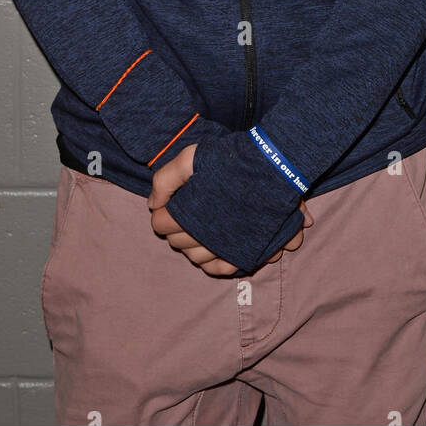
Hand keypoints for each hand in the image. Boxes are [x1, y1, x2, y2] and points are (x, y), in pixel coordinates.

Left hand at [147, 142, 313, 275]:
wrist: (272, 165)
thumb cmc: (231, 159)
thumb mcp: (191, 157)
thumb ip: (165, 179)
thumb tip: (153, 205)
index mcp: (189, 212)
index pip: (161, 224)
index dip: (161, 214)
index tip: (168, 206)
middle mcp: (204, 234)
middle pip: (177, 242)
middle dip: (175, 229)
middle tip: (183, 215)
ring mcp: (225, 245)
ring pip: (196, 257)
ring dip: (192, 246)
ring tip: (197, 230)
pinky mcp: (243, 252)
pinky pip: (220, 268)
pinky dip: (211, 264)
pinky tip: (211, 251)